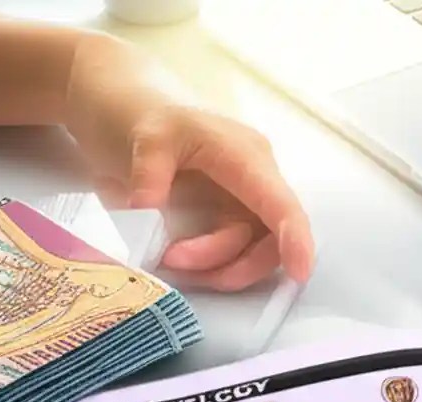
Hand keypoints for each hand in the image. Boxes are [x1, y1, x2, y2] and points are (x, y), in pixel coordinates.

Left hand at [63, 35, 312, 290]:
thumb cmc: (143, 113)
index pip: (281, 203)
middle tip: (175, 262)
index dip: (296, 239)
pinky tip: (178, 260)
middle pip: (270, 238)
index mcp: (245, 155)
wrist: (122, 106)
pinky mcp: (226, 217)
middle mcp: (255, 180)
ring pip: (250, 251)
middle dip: (234, 264)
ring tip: (167, 259)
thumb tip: (148, 215)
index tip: (300, 274)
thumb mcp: (144, 135)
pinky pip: (232, 252)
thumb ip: (149, 175)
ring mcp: (242, 201)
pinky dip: (209, 266)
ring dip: (217, 268)